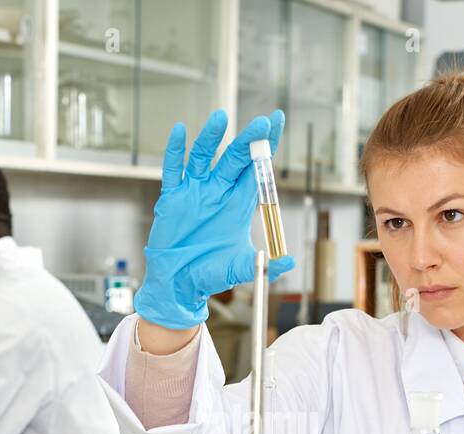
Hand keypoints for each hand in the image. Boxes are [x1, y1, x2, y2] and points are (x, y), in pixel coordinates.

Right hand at [133, 109, 295, 329]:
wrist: (180, 285)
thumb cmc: (210, 275)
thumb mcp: (242, 268)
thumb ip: (265, 264)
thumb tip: (290, 263)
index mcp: (239, 204)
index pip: (257, 169)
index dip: (267, 146)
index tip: (277, 120)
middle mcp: (219, 192)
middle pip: (236, 159)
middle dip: (248, 141)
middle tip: (261, 123)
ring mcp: (195, 192)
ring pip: (204, 157)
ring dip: (212, 138)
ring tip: (220, 118)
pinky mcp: (173, 198)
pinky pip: (174, 170)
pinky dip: (175, 151)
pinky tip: (180, 131)